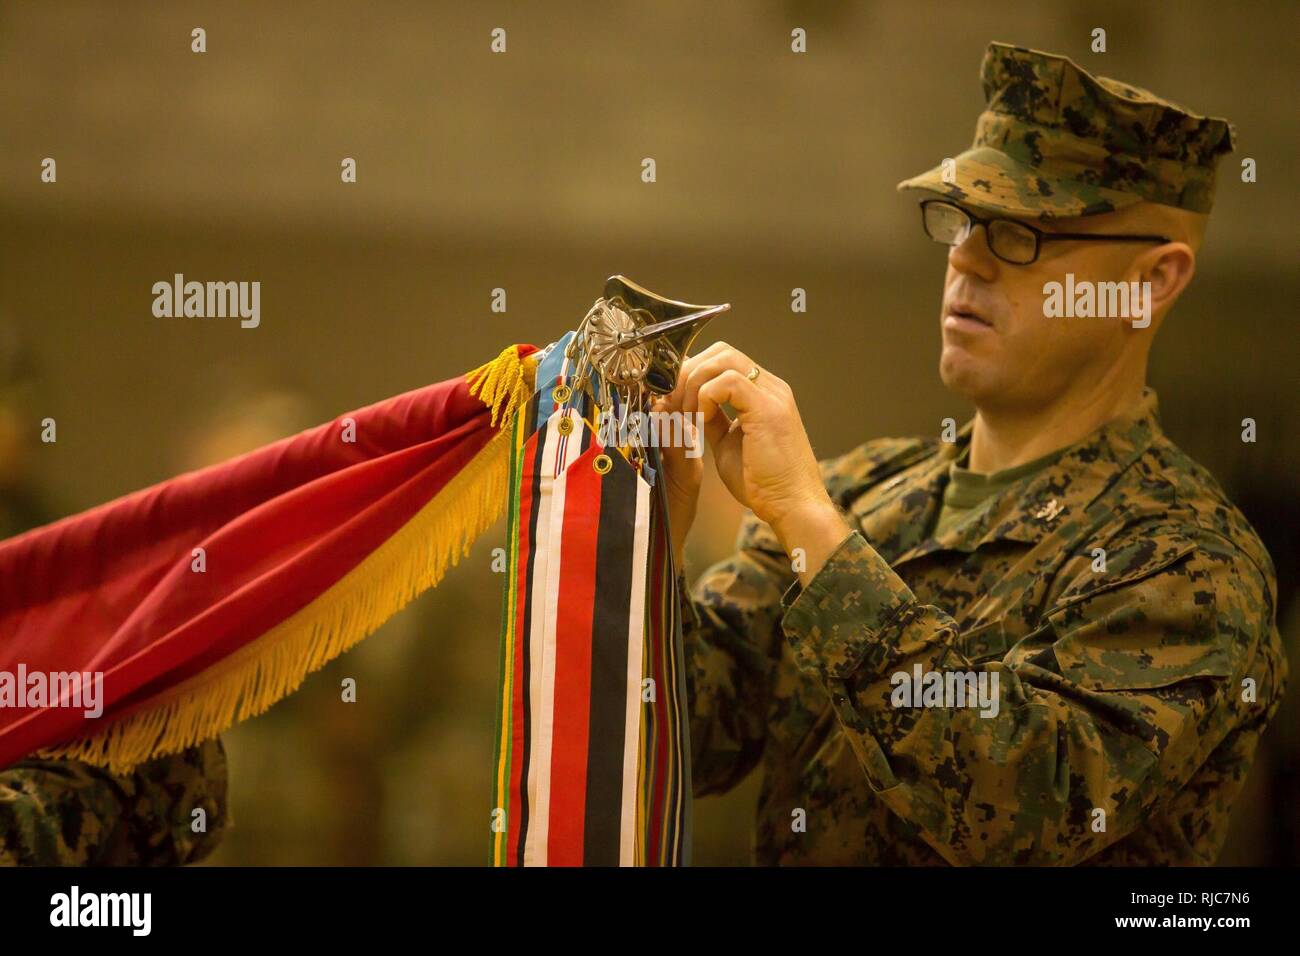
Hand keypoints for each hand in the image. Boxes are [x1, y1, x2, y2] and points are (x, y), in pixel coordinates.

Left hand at [658, 342, 850, 580]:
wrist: (792, 506)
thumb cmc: (764, 484)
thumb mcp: (729, 444)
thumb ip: (714, 420)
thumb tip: (693, 406)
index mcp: (764, 394)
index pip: (725, 360)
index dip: (694, 372)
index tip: (675, 399)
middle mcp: (772, 387)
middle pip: (722, 351)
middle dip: (690, 372)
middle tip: (676, 403)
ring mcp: (772, 395)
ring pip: (724, 359)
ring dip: (695, 384)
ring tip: (689, 415)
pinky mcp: (768, 409)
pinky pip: (728, 382)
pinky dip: (705, 397)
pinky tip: (701, 421)